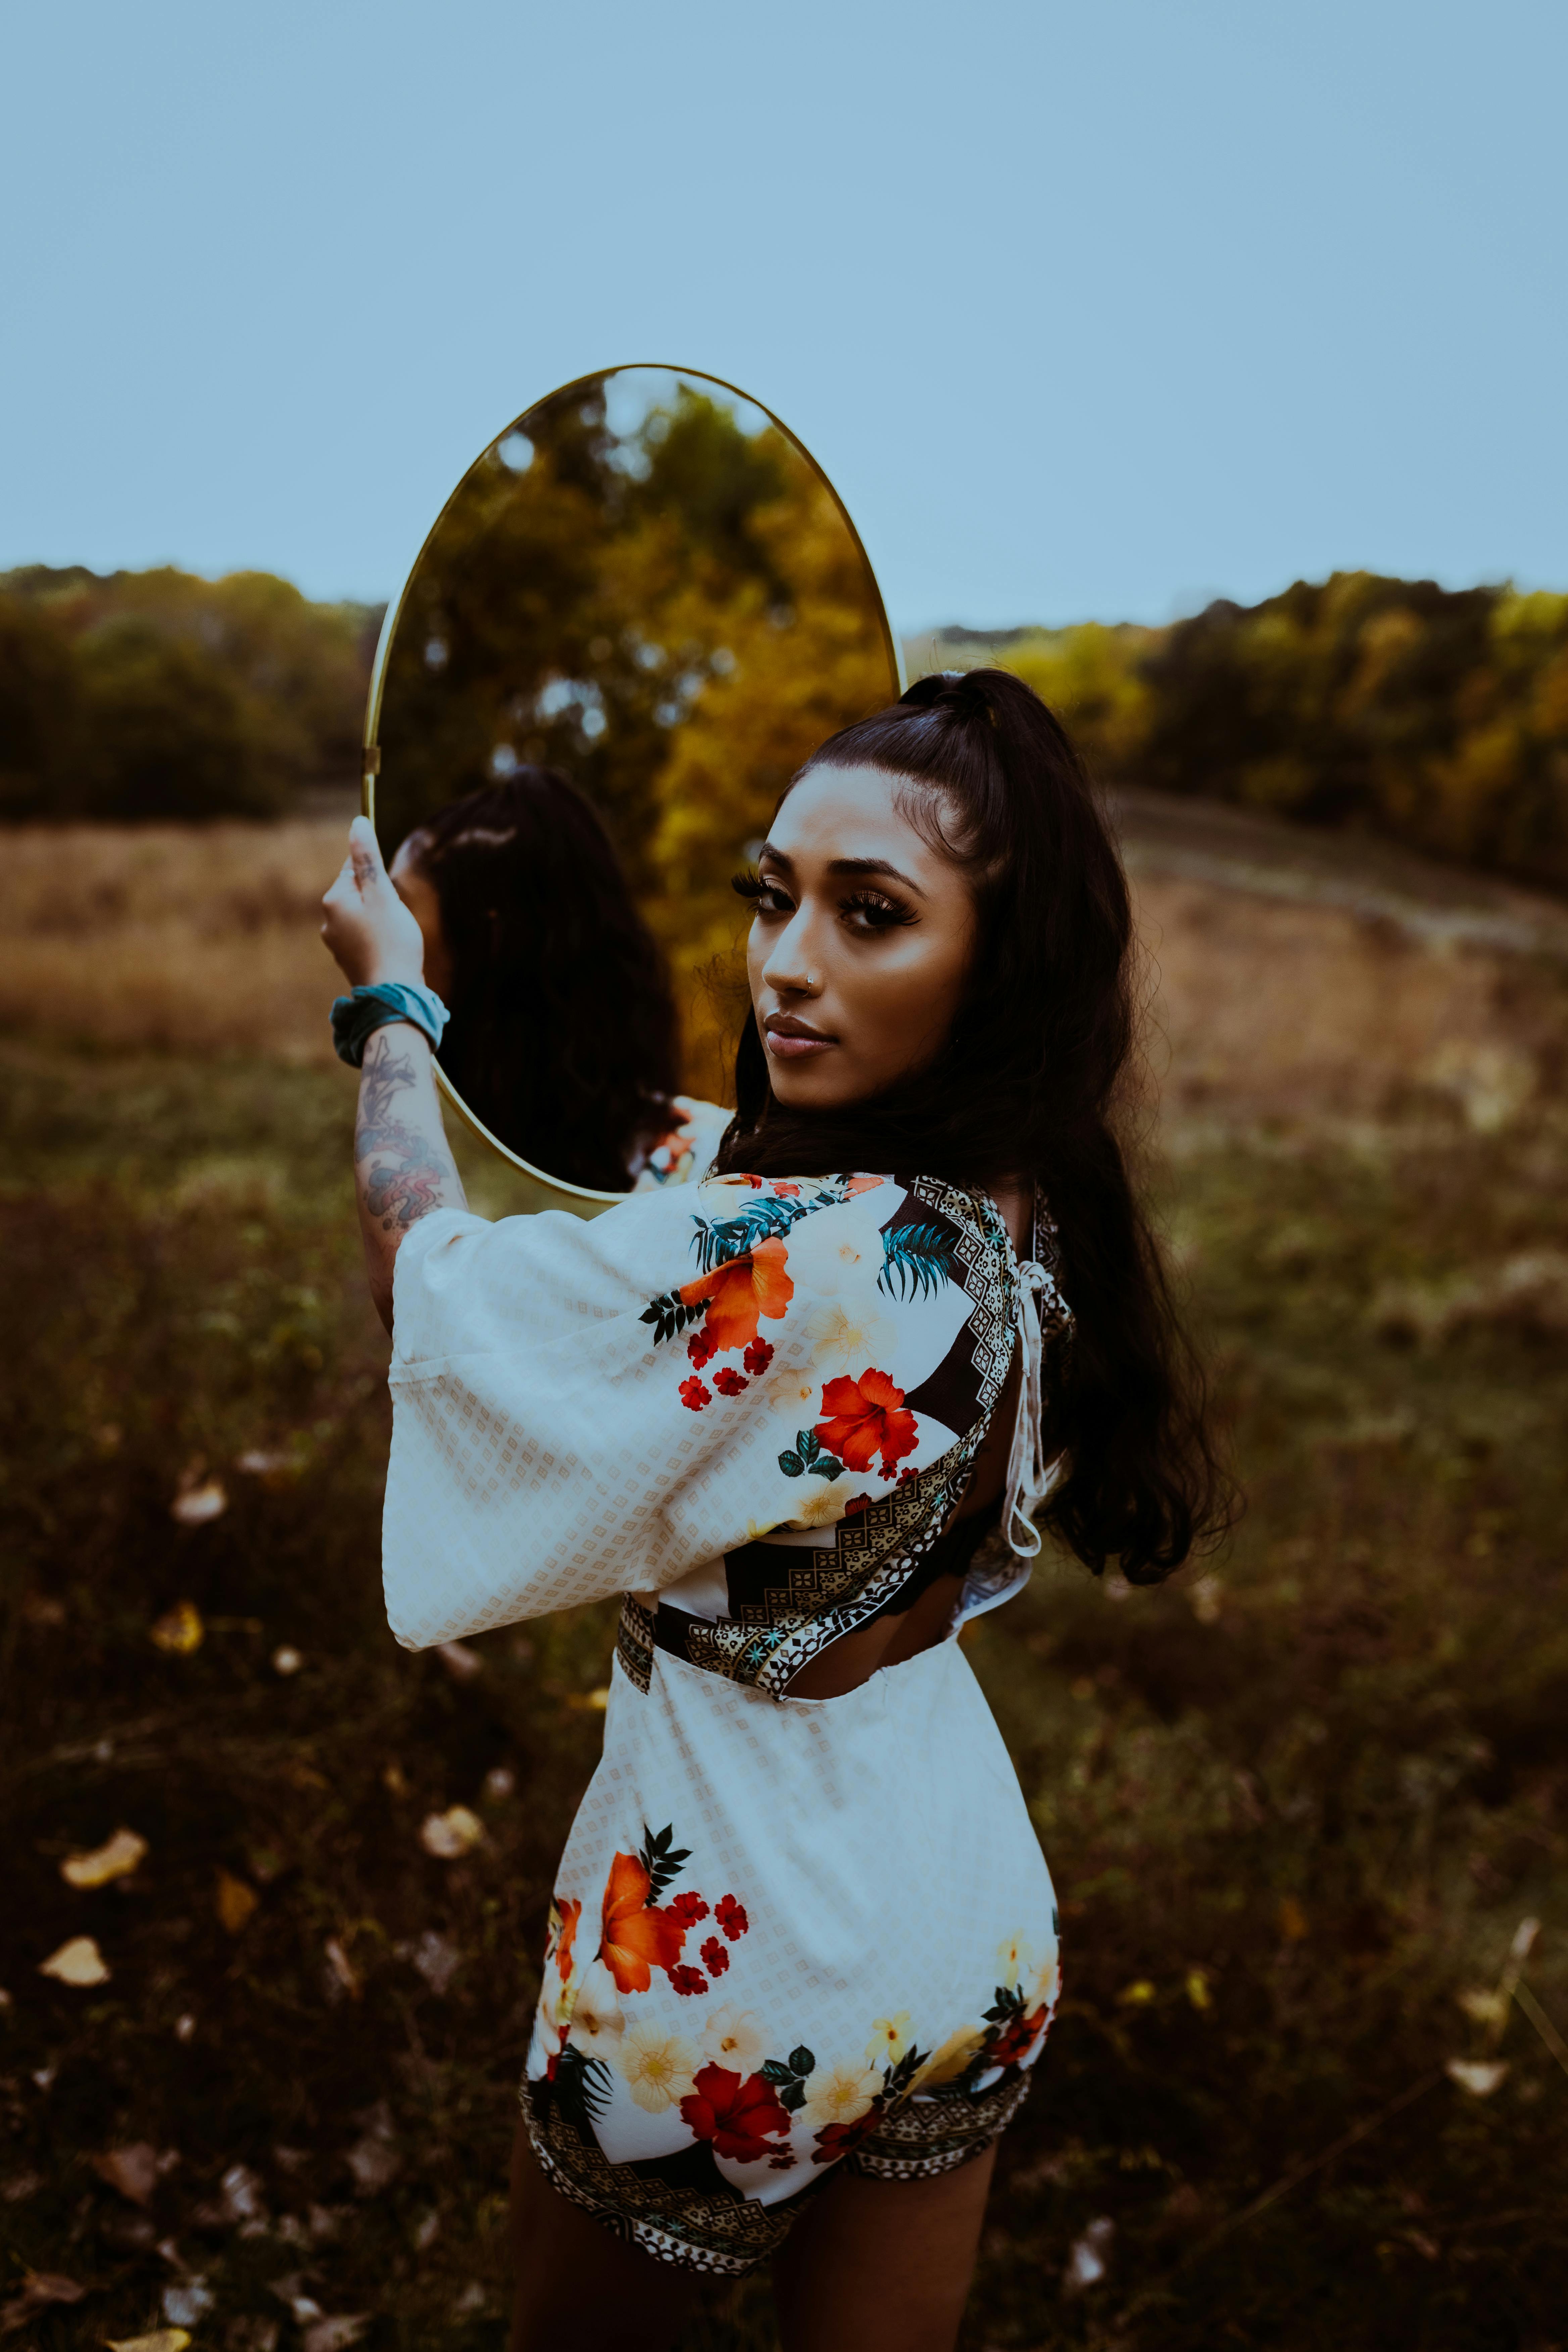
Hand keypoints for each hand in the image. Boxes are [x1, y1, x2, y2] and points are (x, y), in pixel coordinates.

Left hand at [321, 817, 427, 989]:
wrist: (393, 992)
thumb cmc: (392, 941)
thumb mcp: (382, 894)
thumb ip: (368, 859)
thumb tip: (357, 823)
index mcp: (334, 899)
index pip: (353, 867)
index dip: (377, 875)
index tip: (389, 893)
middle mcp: (328, 919)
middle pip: (359, 891)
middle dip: (381, 898)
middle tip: (395, 918)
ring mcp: (336, 942)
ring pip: (363, 914)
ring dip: (381, 919)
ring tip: (394, 936)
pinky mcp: (347, 958)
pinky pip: (364, 935)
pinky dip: (378, 937)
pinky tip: (390, 950)